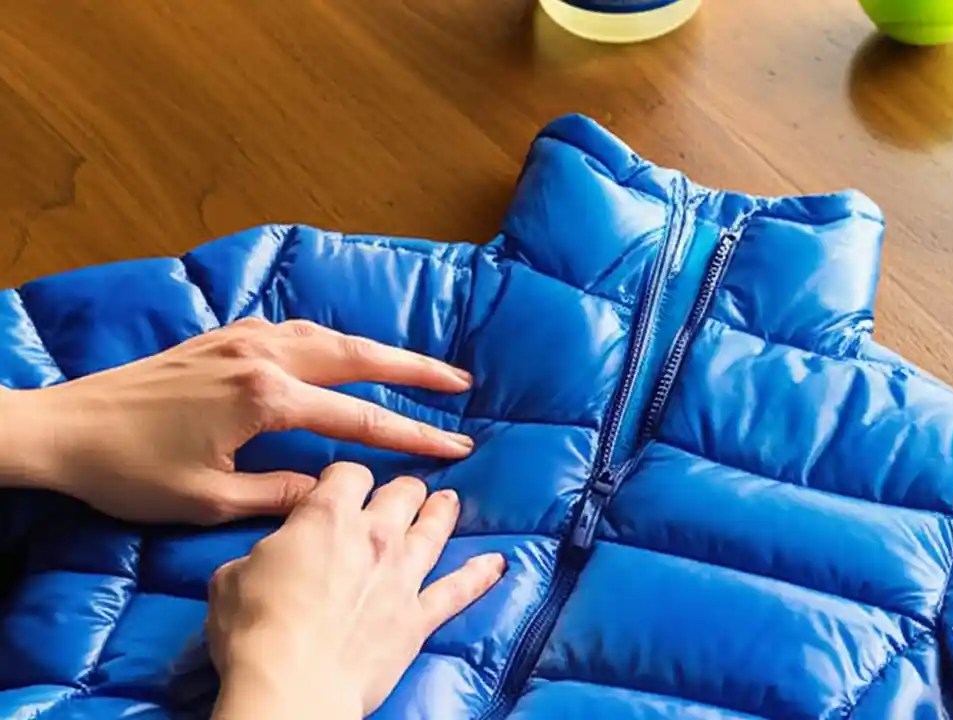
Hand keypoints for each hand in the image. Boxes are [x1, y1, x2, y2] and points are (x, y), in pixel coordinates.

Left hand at [0, 318, 474, 523]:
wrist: (62, 431)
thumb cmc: (130, 473)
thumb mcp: (210, 499)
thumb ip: (281, 493)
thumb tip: (333, 490)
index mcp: (265, 397)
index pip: (359, 419)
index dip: (413, 436)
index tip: (457, 444)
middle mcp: (262, 357)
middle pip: (359, 356)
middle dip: (416, 369)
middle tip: (461, 381)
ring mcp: (241, 341)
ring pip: (328, 336)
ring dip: (376, 350)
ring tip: (415, 365)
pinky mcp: (222, 339)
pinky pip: (293, 330)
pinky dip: (330, 340)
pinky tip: (339, 351)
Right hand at [206, 462, 504, 719]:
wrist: (293, 685)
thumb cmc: (255, 630)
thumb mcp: (233, 576)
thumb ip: (265, 554)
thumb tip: (273, 557)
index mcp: (327, 516)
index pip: (349, 473)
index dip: (345, 476)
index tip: (341, 485)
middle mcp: (374, 536)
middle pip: (401, 493)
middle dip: (400, 488)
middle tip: (400, 490)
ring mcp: (403, 576)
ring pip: (433, 530)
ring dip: (441, 512)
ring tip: (448, 501)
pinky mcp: (419, 617)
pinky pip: (459, 590)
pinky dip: (480, 575)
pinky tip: (497, 563)